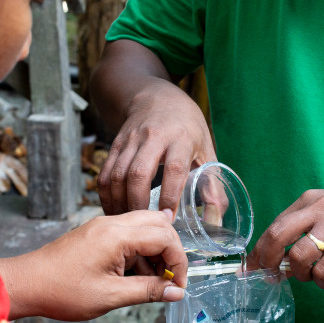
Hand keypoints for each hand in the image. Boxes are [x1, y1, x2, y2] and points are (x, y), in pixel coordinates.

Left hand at [0, 210, 188, 321]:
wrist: (26, 283)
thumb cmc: (61, 291)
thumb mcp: (109, 296)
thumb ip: (147, 291)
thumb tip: (176, 292)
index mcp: (116, 235)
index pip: (165, 236)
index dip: (178, 262)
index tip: (177, 286)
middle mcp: (112, 223)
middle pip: (159, 224)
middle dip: (171, 251)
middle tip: (168, 280)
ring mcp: (103, 226)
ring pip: (145, 226)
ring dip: (155, 251)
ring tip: (150, 281)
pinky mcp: (97, 233)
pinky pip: (129, 233)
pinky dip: (140, 250)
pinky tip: (134, 274)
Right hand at [98, 79, 215, 214]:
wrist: (156, 97)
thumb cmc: (186, 127)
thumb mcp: (206, 149)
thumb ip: (212, 184)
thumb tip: (217, 218)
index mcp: (181, 138)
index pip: (174, 168)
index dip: (171, 195)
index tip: (168, 218)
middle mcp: (153, 137)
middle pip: (139, 173)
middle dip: (139, 203)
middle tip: (144, 225)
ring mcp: (131, 140)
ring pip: (118, 175)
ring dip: (120, 203)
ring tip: (128, 222)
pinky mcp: (115, 145)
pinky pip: (105, 173)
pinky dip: (106, 195)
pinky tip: (114, 210)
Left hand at [246, 189, 323, 289]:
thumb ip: (306, 225)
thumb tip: (276, 256)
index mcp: (311, 199)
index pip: (274, 225)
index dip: (259, 250)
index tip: (250, 268)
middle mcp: (321, 208)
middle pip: (277, 237)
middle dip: (268, 262)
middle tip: (272, 276)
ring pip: (299, 258)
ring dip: (301, 275)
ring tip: (314, 276)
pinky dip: (323, 282)